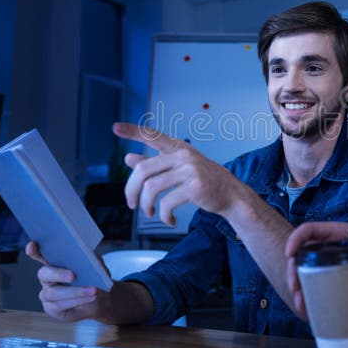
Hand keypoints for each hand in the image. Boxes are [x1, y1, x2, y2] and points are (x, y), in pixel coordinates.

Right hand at [25, 241, 110, 321]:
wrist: (101, 300)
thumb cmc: (94, 279)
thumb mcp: (95, 266)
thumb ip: (88, 259)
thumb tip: (85, 255)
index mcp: (55, 262)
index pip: (40, 254)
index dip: (34, 250)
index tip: (32, 245)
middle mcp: (47, 277)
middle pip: (44, 273)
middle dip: (58, 274)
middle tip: (73, 276)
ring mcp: (47, 294)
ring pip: (53, 293)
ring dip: (75, 291)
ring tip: (92, 290)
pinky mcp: (51, 308)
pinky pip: (59, 305)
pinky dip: (77, 300)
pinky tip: (89, 297)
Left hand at [113, 122, 252, 223]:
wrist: (231, 194)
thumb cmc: (204, 180)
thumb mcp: (179, 167)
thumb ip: (154, 162)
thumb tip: (128, 158)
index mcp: (177, 148)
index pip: (152, 136)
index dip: (133, 131)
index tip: (115, 128)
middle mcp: (183, 155)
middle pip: (143, 169)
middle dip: (131, 189)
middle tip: (131, 203)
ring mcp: (190, 170)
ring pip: (152, 188)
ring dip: (146, 205)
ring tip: (150, 212)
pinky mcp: (195, 187)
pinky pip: (167, 202)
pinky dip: (164, 215)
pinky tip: (169, 219)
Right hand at [284, 222, 347, 315]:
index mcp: (336, 233)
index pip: (309, 230)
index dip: (296, 238)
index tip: (290, 253)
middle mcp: (327, 246)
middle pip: (302, 254)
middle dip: (293, 270)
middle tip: (295, 288)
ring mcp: (328, 261)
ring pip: (304, 270)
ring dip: (298, 286)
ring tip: (300, 303)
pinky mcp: (332, 275)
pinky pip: (315, 283)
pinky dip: (309, 295)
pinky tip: (308, 308)